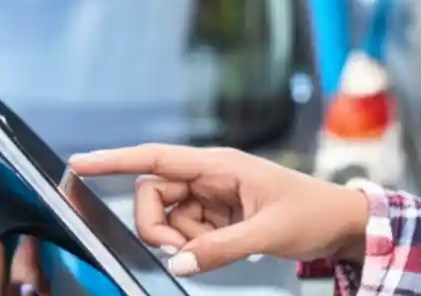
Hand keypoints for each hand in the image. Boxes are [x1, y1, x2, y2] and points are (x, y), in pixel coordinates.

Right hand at [68, 145, 370, 276]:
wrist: (340, 221)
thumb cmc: (312, 213)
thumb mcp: (268, 232)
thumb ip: (220, 249)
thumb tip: (177, 261)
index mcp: (219, 164)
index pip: (155, 158)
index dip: (115, 160)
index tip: (80, 162)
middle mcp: (209, 174)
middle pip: (153, 196)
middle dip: (158, 228)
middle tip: (187, 250)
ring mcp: (211, 194)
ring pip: (167, 218)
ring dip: (181, 240)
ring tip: (222, 247)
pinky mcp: (217, 213)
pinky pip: (186, 231)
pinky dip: (195, 245)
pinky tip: (226, 246)